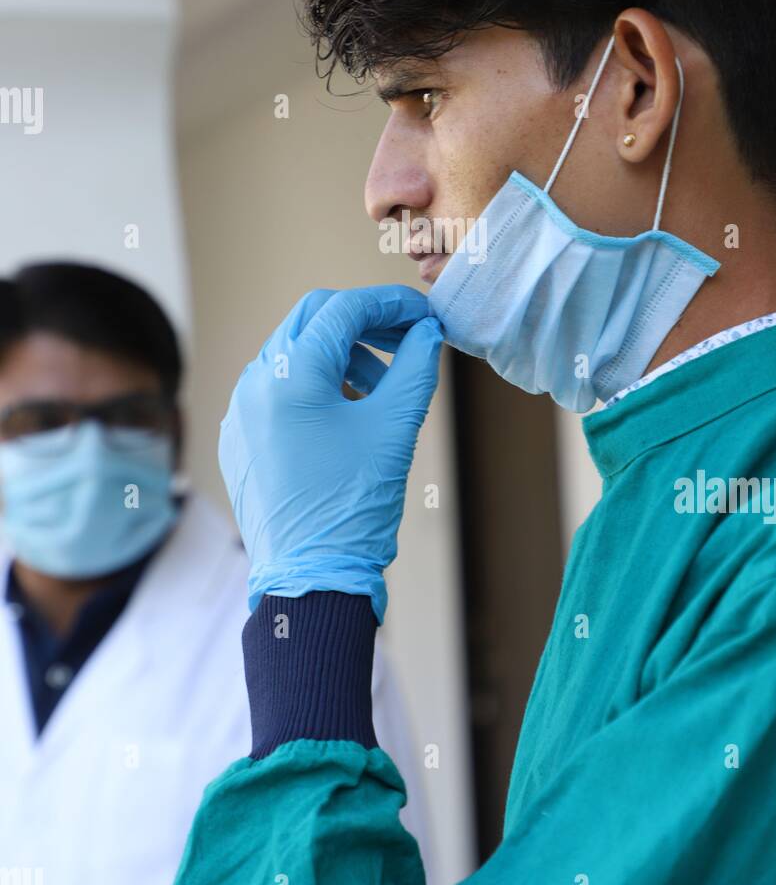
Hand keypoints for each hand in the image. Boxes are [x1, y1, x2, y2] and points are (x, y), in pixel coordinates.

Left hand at [218, 285, 442, 623]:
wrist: (312, 579)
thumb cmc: (355, 505)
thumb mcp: (396, 428)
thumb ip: (417, 367)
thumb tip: (427, 333)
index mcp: (290, 375)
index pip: (343, 311)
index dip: (389, 305)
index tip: (423, 316)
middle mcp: (254, 385)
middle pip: (311, 321)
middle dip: (362, 323)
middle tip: (405, 340)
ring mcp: (240, 414)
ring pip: (291, 355)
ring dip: (339, 356)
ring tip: (379, 387)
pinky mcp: (238, 441)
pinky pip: (274, 392)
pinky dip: (313, 387)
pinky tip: (345, 415)